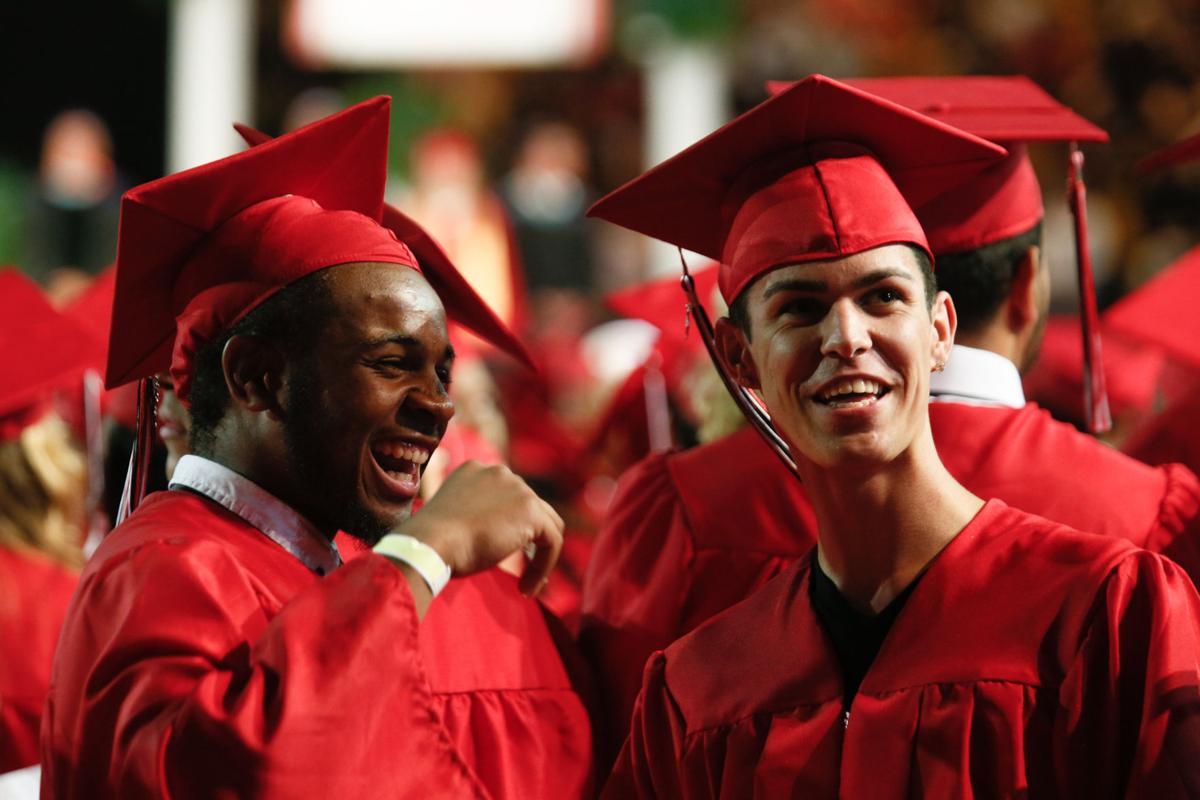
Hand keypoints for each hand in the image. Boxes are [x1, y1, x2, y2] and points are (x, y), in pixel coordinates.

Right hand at [397, 461, 563, 595]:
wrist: (430, 544)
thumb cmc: (433, 543)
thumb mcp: (454, 522)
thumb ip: (477, 519)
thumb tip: (498, 539)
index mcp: (476, 471)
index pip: (506, 497)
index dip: (510, 527)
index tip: (502, 555)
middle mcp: (499, 473)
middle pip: (530, 507)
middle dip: (528, 540)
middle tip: (520, 572)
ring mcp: (517, 488)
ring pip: (546, 525)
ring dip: (539, 557)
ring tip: (525, 584)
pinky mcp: (531, 511)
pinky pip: (552, 541)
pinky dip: (543, 567)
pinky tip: (525, 588)